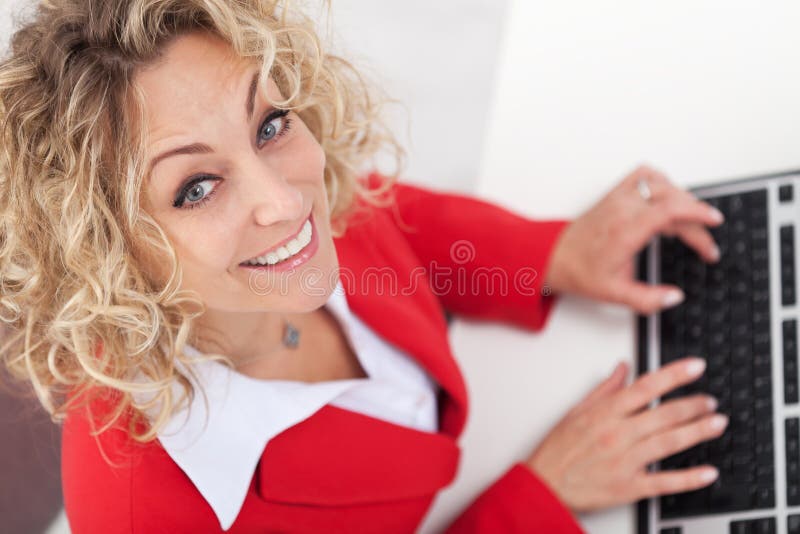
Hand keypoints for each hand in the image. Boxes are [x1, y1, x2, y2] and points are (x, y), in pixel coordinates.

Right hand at [524, 356, 727, 513]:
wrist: (545, 484)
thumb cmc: (558, 449)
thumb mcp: (576, 411)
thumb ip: (605, 389)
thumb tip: (623, 368)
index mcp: (605, 413)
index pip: (646, 387)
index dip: (674, 375)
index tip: (695, 367)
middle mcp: (618, 434)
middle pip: (665, 414)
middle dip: (694, 405)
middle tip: (711, 401)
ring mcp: (625, 461)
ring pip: (669, 442)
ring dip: (698, 432)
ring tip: (717, 423)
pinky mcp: (629, 487)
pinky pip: (665, 482)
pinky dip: (690, 478)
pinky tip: (708, 472)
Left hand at [543, 164, 724, 313]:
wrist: (554, 256)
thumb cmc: (580, 271)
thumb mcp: (614, 294)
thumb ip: (647, 300)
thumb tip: (674, 297)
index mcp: (625, 231)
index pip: (669, 210)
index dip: (697, 213)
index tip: (715, 222)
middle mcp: (622, 209)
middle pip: (672, 200)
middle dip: (697, 220)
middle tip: (705, 245)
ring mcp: (618, 198)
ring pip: (661, 184)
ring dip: (683, 200)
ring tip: (690, 225)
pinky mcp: (614, 194)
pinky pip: (643, 175)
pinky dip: (662, 181)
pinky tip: (669, 198)